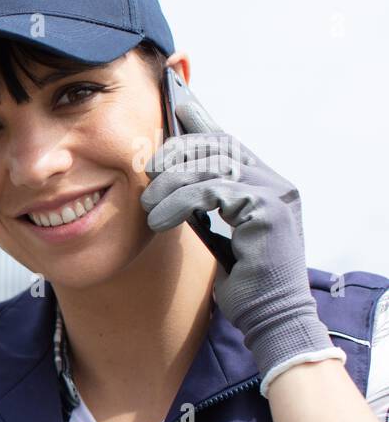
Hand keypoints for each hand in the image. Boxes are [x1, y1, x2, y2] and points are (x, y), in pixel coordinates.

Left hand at [140, 99, 342, 396]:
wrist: (268, 316)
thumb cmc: (243, 280)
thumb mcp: (218, 233)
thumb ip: (205, 204)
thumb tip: (171, 180)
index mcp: (264, 183)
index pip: (228, 142)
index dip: (201, 122)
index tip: (176, 106)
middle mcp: (274, 182)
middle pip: (217, 145)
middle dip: (177, 152)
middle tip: (147, 170)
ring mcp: (275, 194)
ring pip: (211, 165)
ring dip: (170, 182)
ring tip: (148, 205)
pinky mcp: (268, 210)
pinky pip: (212, 190)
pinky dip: (179, 202)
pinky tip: (159, 218)